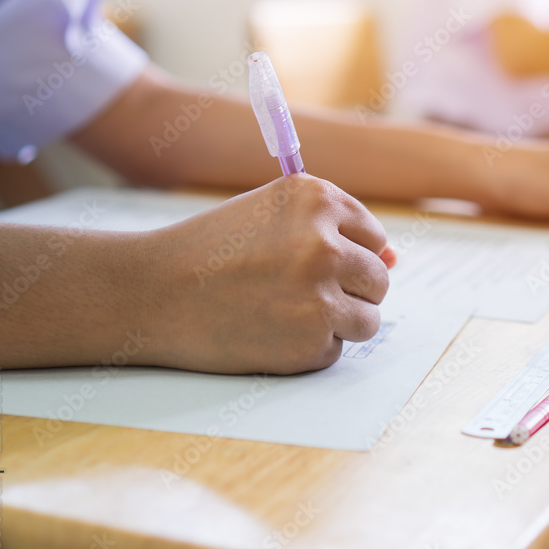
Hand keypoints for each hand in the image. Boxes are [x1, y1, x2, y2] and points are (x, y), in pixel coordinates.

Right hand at [136, 175, 392, 374]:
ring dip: (335, 323)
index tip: (305, 263)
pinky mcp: (311, 341)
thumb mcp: (272, 218)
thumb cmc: (210, 250)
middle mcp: (327, 244)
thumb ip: (335, 232)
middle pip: (378, 279)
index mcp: (318, 199)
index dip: (344, 256)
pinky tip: (268, 333)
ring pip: (367, 319)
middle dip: (347, 292)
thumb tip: (396, 258)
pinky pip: (336, 350)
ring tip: (282, 313)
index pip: (374, 237)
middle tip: (293, 293)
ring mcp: (322, 294)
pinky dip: (309, 349)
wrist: (151, 293)